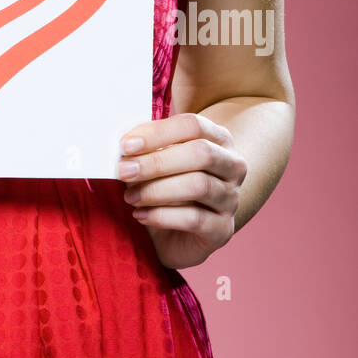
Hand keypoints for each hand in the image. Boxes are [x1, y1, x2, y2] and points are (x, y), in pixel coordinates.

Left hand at [118, 112, 247, 269]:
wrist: (180, 232)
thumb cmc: (166, 185)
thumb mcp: (157, 160)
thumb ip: (147, 148)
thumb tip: (125, 145)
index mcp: (218, 139)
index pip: (193, 125)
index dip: (158, 133)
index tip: (126, 145)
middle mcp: (233, 166)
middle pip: (201, 154)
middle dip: (157, 162)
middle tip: (124, 171)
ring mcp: (231, 199)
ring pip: (199, 186)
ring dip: (156, 190)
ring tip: (130, 196)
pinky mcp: (223, 230)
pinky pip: (194, 219)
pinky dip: (161, 216)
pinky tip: (140, 214)